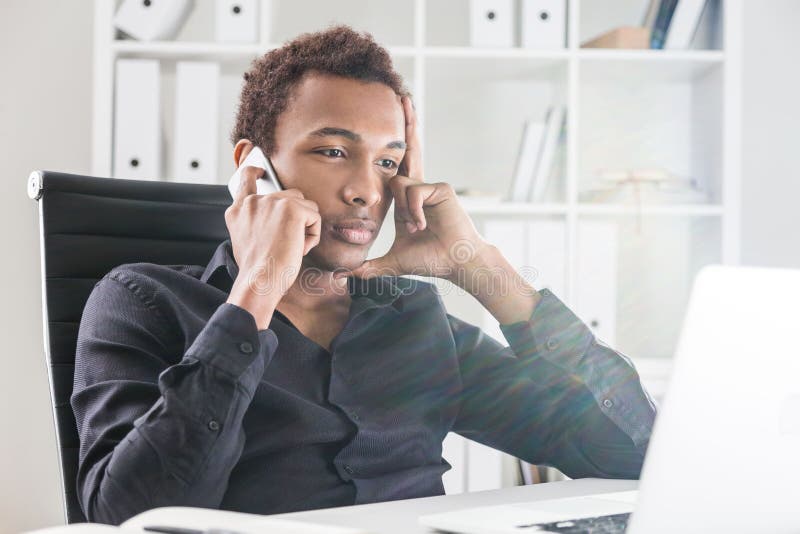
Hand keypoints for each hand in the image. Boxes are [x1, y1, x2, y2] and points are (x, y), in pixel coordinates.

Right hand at [225, 163, 320, 326]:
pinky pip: (315, 217)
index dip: (256, 170)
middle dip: (296, 219)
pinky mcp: (292, 208)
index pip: (247, 178)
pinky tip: (298, 247)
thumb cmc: (257, 271)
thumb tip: (274, 219)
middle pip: (291, 197)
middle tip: (286, 244)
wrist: (259, 281)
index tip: (260, 167)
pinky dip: (312, 235)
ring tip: (291, 247)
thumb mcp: (246, 241)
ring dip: (305, 227)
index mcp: (239, 210)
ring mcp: (272, 202)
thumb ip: (255, 222)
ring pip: (305, 207)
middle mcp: (253, 201)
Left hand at [341, 95, 491, 281]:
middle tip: (403, 94)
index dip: (391, 147)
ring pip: (400, 184)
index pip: (393, 168)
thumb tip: (346, 277)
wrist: (455, 263)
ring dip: (405, 211)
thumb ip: (371, 267)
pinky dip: (413, 211)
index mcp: (407, 199)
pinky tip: (421, 225)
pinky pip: (413, 192)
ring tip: (417, 230)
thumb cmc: (430, 260)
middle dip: (406, 123)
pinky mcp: (441, 187)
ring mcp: (430, 186)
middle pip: (406, 151)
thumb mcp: (393, 262)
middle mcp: (418, 188)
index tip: (388, 124)